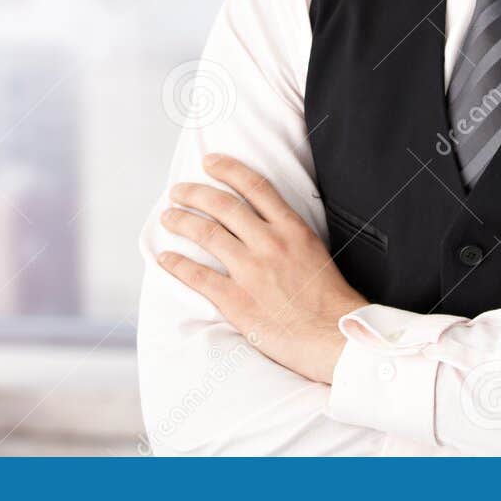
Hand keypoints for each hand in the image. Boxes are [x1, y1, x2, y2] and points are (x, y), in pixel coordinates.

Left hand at [155, 153, 370, 383]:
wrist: (334, 337)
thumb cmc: (330, 300)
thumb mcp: (316, 251)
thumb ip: (290, 233)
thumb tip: (266, 222)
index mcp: (292, 229)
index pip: (255, 187)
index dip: (228, 169)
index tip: (210, 162)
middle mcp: (270, 243)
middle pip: (223, 206)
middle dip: (195, 193)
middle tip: (178, 190)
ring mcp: (252, 271)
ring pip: (207, 234)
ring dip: (182, 222)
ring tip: (169, 217)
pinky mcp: (238, 301)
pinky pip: (199, 277)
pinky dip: (178, 265)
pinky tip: (165, 259)